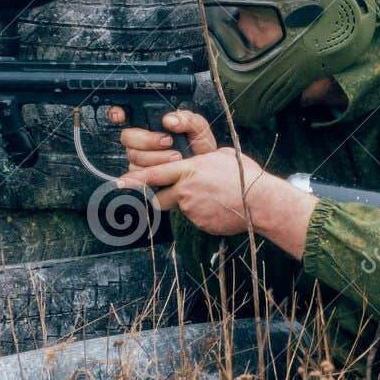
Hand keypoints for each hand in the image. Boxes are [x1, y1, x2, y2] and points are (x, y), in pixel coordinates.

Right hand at [108, 107, 216, 169]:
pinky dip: (154, 171)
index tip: (120, 116)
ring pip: (133, 156)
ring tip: (176, 156)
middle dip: (147, 140)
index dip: (116, 113)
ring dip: (156, 157)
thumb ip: (186, 118)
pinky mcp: (141, 177)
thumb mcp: (198, 129)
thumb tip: (169, 119)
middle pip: (127, 137)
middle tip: (167, 141)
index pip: (125, 115)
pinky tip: (167, 170)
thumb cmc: (199, 150)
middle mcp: (141, 141)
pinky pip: (138, 174)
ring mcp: (139, 159)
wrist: (204, 175)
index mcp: (151, 124)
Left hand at [116, 147, 269, 236]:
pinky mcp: (200, 223)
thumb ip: (202, 159)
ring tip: (210, 199)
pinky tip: (219, 208)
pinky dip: (203, 214)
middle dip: (162, 197)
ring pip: (179, 208)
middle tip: (173, 195)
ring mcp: (192, 209)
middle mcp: (186, 190)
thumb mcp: (221, 156)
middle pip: (160, 197)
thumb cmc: (244, 175)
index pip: (154, 174)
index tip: (120, 182)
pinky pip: (195, 218)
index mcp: (190, 169)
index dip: (135, 180)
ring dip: (188, 204)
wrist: (260, 202)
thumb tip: (197, 161)